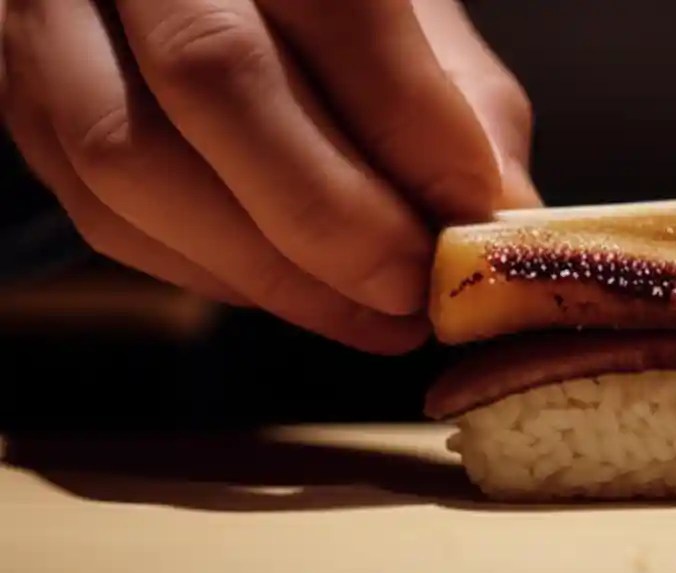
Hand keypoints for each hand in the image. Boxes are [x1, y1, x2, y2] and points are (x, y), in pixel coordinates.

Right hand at [2, 0, 536, 353]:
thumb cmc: (324, 4)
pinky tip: (290, 290)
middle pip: (214, 78)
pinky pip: (97, 207)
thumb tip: (501, 219)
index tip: (469, 221)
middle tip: (411, 292)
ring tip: (369, 313)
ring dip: (267, 269)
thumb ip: (462, 106)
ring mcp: (50, 11)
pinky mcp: (19, 88)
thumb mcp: (412, 19)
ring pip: (129, 157)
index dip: (407, 126)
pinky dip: (206, 272)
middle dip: (331, 217)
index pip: (332, 2)